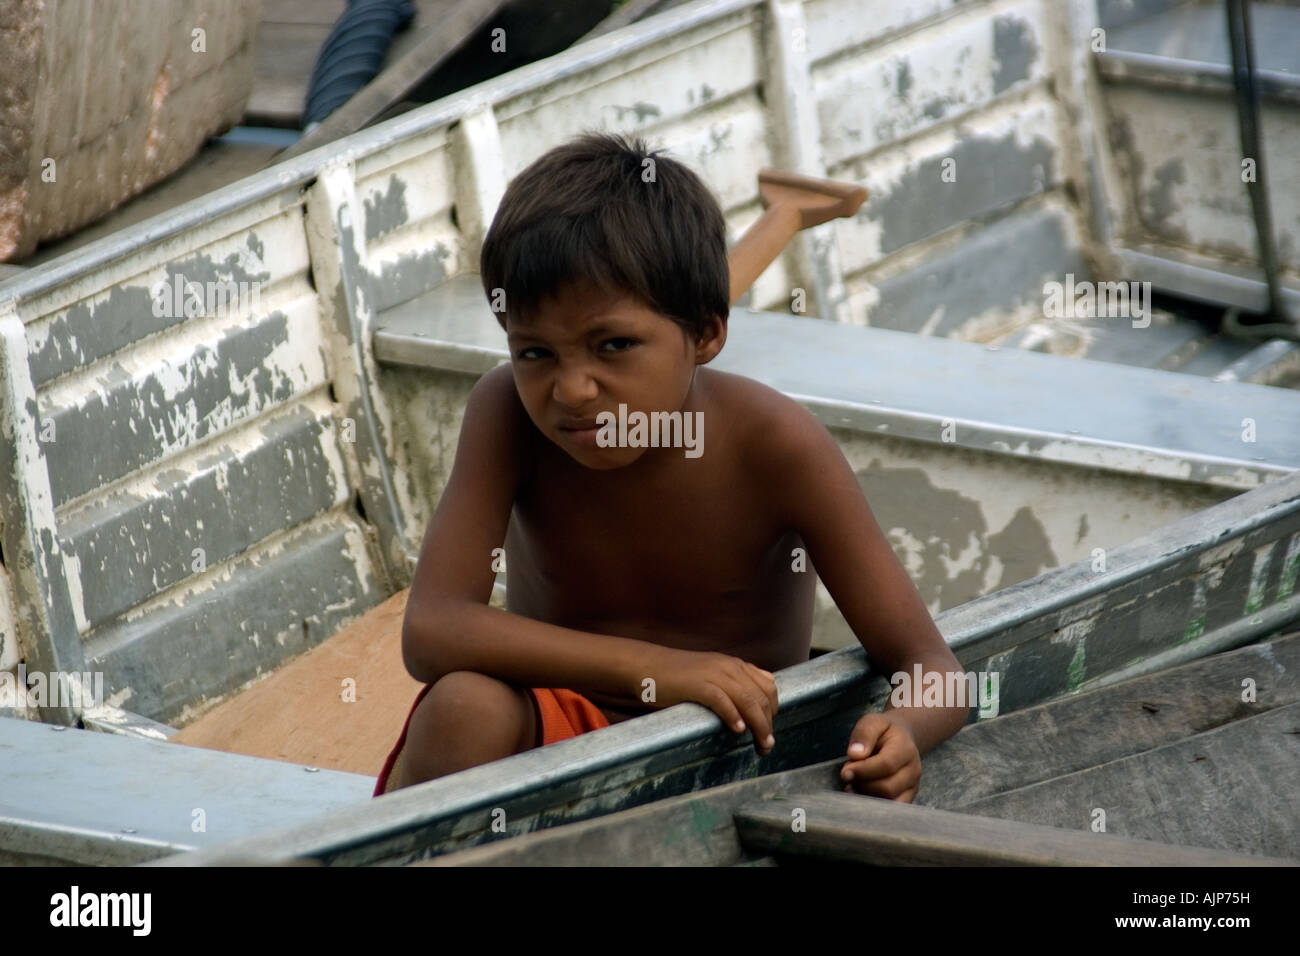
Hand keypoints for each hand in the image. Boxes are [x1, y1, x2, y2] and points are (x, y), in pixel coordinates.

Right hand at [645, 648, 778, 755]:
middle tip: (766, 746)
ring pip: (748, 700)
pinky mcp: (697, 684)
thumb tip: (758, 701)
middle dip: (768, 724)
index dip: (774, 712)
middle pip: (762, 697)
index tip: (768, 731)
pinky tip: (738, 730)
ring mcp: (713, 674)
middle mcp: (729, 667)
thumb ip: (735, 684)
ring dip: (758, 726)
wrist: (648, 664)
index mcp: (735, 665)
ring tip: (760, 745)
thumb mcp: (713, 674)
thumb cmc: (679, 676)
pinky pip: (722, 700)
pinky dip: (733, 715)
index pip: (769, 688)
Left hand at [841, 711, 920, 801]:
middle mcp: (914, 770)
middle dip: (863, 784)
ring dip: (866, 796)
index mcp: (906, 749)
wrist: (900, 739)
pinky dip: (873, 806)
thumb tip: (855, 754)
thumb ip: (864, 734)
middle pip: (887, 788)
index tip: (845, 772)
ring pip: (889, 802)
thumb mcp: (872, 722)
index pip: (886, 765)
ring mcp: (913, 786)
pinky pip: (891, 809)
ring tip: (854, 784)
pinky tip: (861, 795)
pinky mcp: (908, 798)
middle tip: (848, 777)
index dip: (863, 771)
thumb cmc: (883, 732)